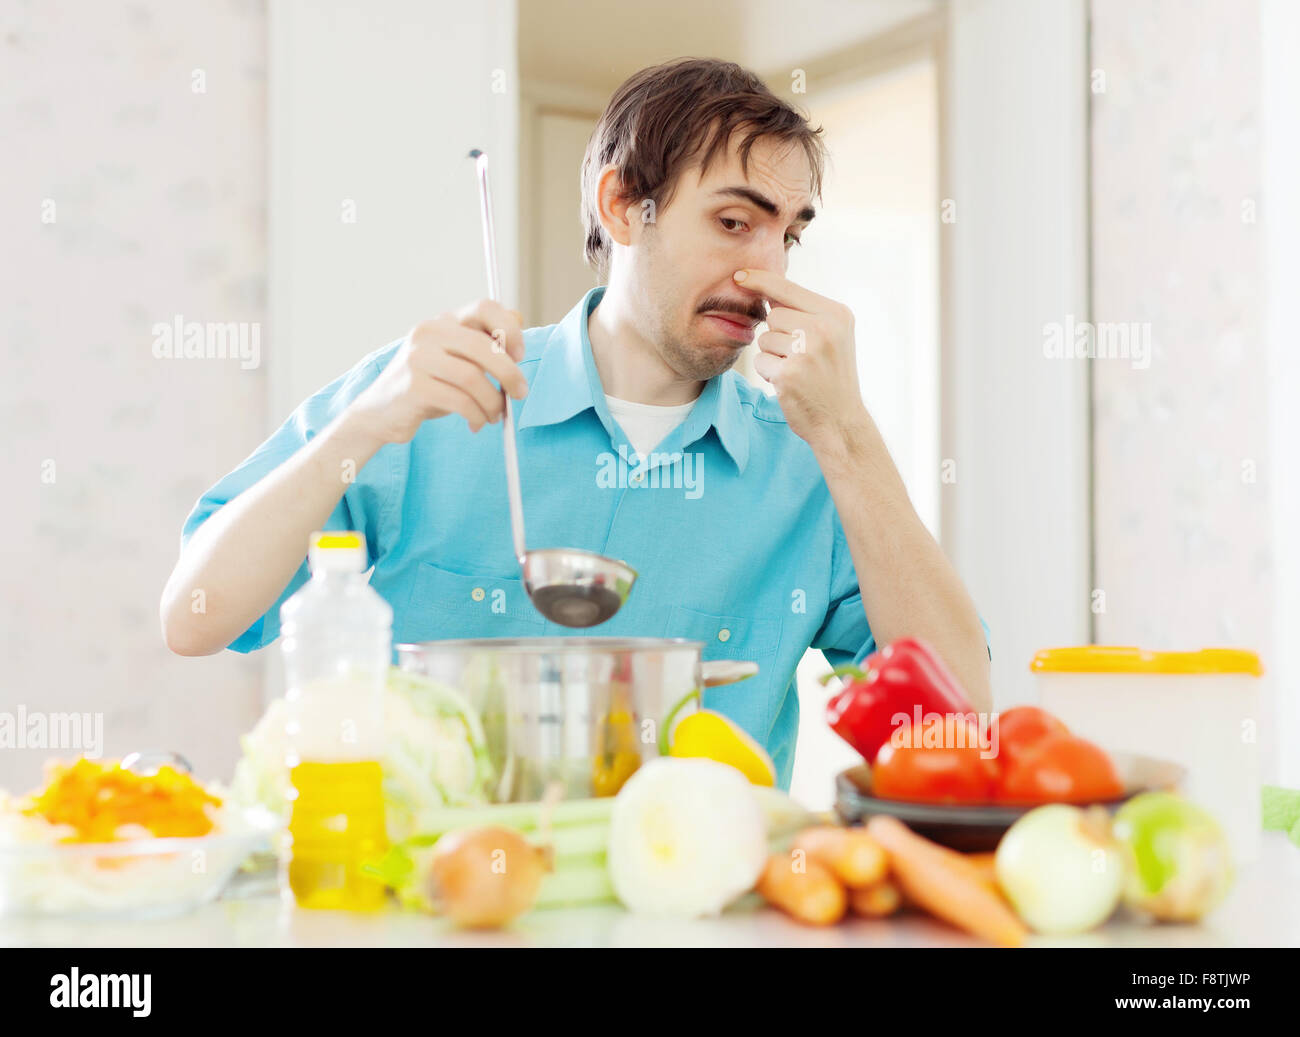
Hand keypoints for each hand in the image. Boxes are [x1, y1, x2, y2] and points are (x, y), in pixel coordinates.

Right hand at [346, 299, 528, 443]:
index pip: (484, 307)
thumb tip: (518, 318)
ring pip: (473, 378)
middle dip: (510, 373)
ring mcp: (417, 358)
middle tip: (520, 394)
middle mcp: (428, 333)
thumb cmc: (427, 385)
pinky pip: (460, 401)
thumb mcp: (456, 360)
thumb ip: (483, 341)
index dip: (509, 329)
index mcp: (443, 322)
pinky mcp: (413, 387)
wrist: (380, 413)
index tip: (520, 355)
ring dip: (493, 402)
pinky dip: (476, 415)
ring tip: (494, 415)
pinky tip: (476, 423)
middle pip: (483, 345)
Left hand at [736, 269, 866, 448]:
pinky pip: (760, 360)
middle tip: (801, 357)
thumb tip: (766, 286)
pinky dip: (769, 373)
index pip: (788, 287)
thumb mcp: (831, 336)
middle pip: (773, 315)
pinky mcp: (789, 373)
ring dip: (773, 355)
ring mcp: (806, 351)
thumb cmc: (831, 377)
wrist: (841, 421)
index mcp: (836, 314)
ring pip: (764, 339)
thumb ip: (804, 311)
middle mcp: (824, 328)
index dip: (760, 280)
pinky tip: (791, 384)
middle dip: (778, 335)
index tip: (738, 276)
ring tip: (798, 370)